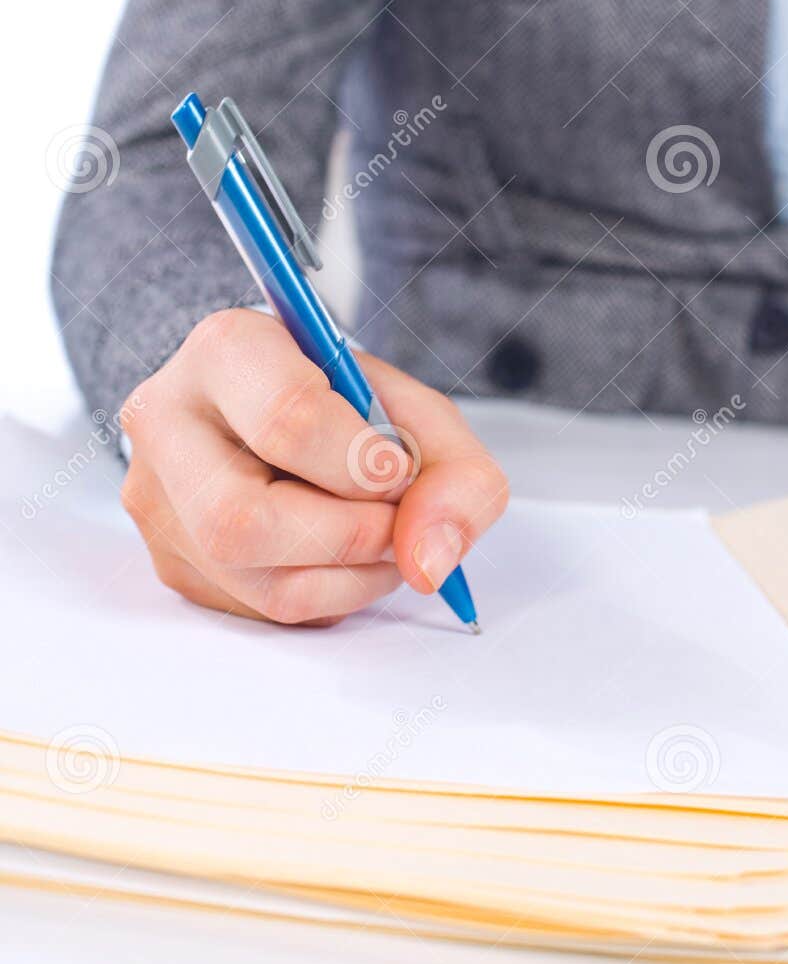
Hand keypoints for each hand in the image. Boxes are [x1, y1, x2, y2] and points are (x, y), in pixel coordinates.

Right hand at [118, 308, 507, 624]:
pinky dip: (330, 595)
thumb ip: (452, 471)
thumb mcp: (415, 410)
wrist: (287, 415)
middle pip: (242, 519)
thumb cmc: (345, 403)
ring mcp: (158, 501)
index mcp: (227, 351)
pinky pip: (264, 612)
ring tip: (383, 537)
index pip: (286, 419)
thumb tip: (429, 561)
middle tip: (395, 521)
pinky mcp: (174, 563)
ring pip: (255, 580)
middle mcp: (169, 423)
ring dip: (352, 576)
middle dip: (350, 535)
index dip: (360, 462)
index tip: (397, 470)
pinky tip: (343, 554)